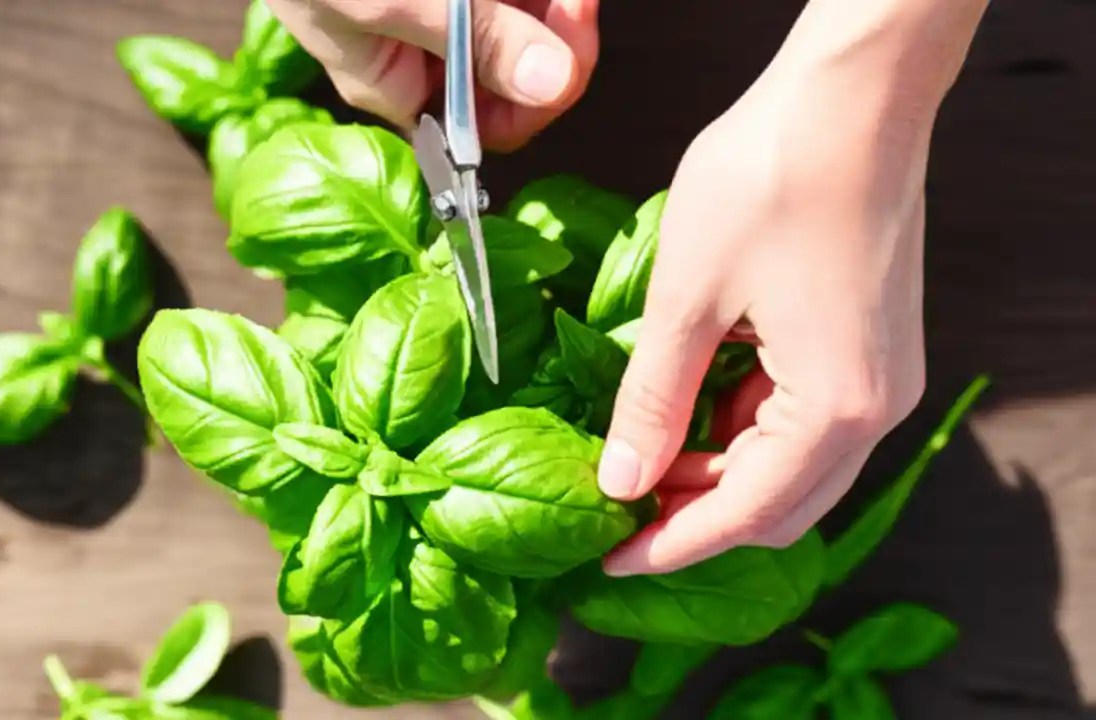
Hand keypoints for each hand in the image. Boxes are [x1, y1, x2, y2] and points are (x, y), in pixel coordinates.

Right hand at [263, 0, 598, 150]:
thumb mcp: (389, 2)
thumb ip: (474, 42)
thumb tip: (550, 84)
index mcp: (400, 84)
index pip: (490, 126)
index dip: (537, 101)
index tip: (566, 62)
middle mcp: (425, 50)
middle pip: (520, 69)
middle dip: (556, 37)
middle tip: (575, 3)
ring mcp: (442, 8)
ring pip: (525, 19)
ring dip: (553, 4)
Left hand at [596, 37, 941, 575]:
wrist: (852, 95)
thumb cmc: (773, 176)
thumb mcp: (687, 300)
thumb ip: (653, 400)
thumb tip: (623, 479)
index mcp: (835, 407)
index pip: (744, 514)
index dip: (670, 544)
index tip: (611, 558)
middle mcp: (874, 405)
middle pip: (778, 504)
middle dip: (695, 514)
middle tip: (619, 509)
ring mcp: (880, 376)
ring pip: (792, 465)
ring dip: (719, 471)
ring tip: (643, 456)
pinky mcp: (871, 345)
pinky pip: (804, 418)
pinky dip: (745, 428)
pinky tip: (691, 407)